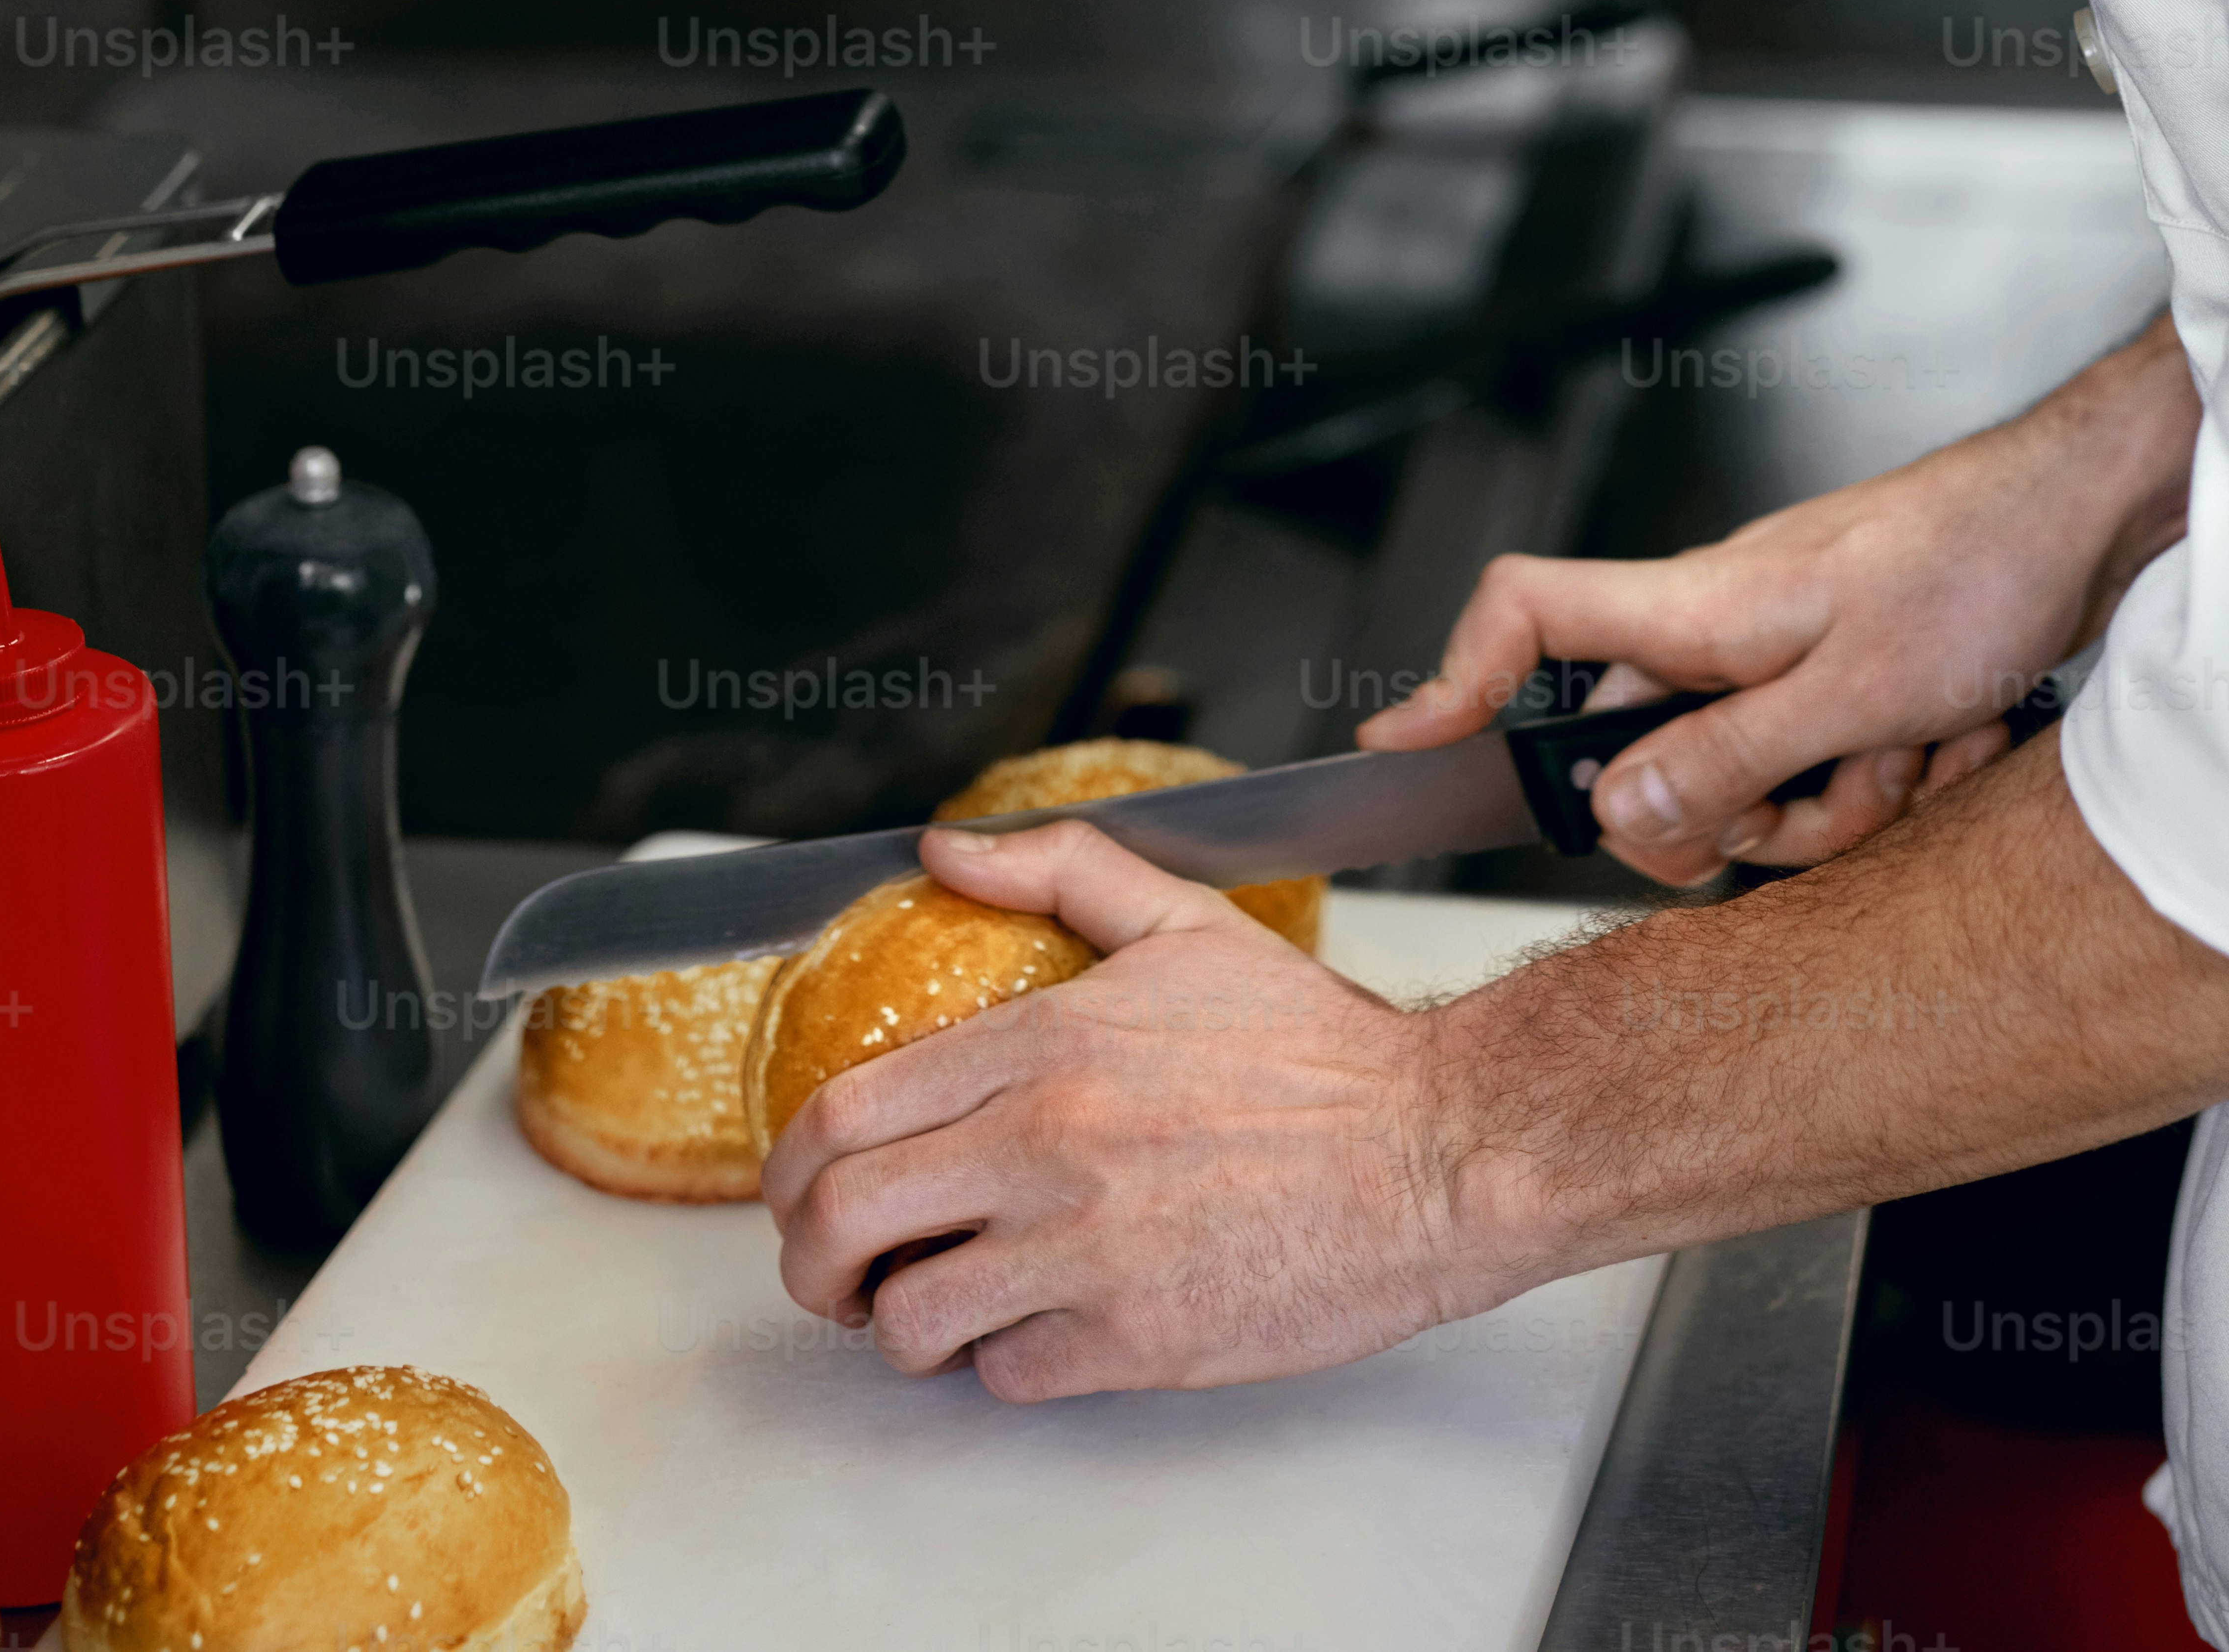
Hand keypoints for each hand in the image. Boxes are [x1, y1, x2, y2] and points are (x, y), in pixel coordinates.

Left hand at [762, 821, 1498, 1397]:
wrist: (1436, 1151)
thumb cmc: (1322, 1054)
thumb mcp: (1188, 925)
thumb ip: (1057, 870)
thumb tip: (943, 850)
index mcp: (1049, 1043)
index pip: (845, 1113)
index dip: (791, 1166)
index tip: (802, 1186)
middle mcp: (1050, 1144)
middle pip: (843, 1221)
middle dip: (808, 1261)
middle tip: (830, 1272)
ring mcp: (1084, 1251)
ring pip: (909, 1319)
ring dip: (900, 1325)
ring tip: (933, 1307)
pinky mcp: (1131, 1343)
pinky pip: (1004, 1377)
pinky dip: (1000, 1366)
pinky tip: (1036, 1329)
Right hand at [1361, 317, 2198, 887]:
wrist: (2081, 514)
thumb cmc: (1977, 565)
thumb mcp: (1853, 692)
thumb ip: (1728, 761)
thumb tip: (1613, 816)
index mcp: (1698, 609)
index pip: (1527, 617)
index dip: (1454, 678)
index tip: (1404, 749)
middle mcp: (1723, 627)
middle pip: (1652, 758)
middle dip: (1751, 815)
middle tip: (1840, 792)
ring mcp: (1784, 650)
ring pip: (1755, 782)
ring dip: (1848, 796)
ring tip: (1924, 748)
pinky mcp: (1845, 673)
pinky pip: (1831, 767)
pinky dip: (1898, 772)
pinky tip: (1957, 737)